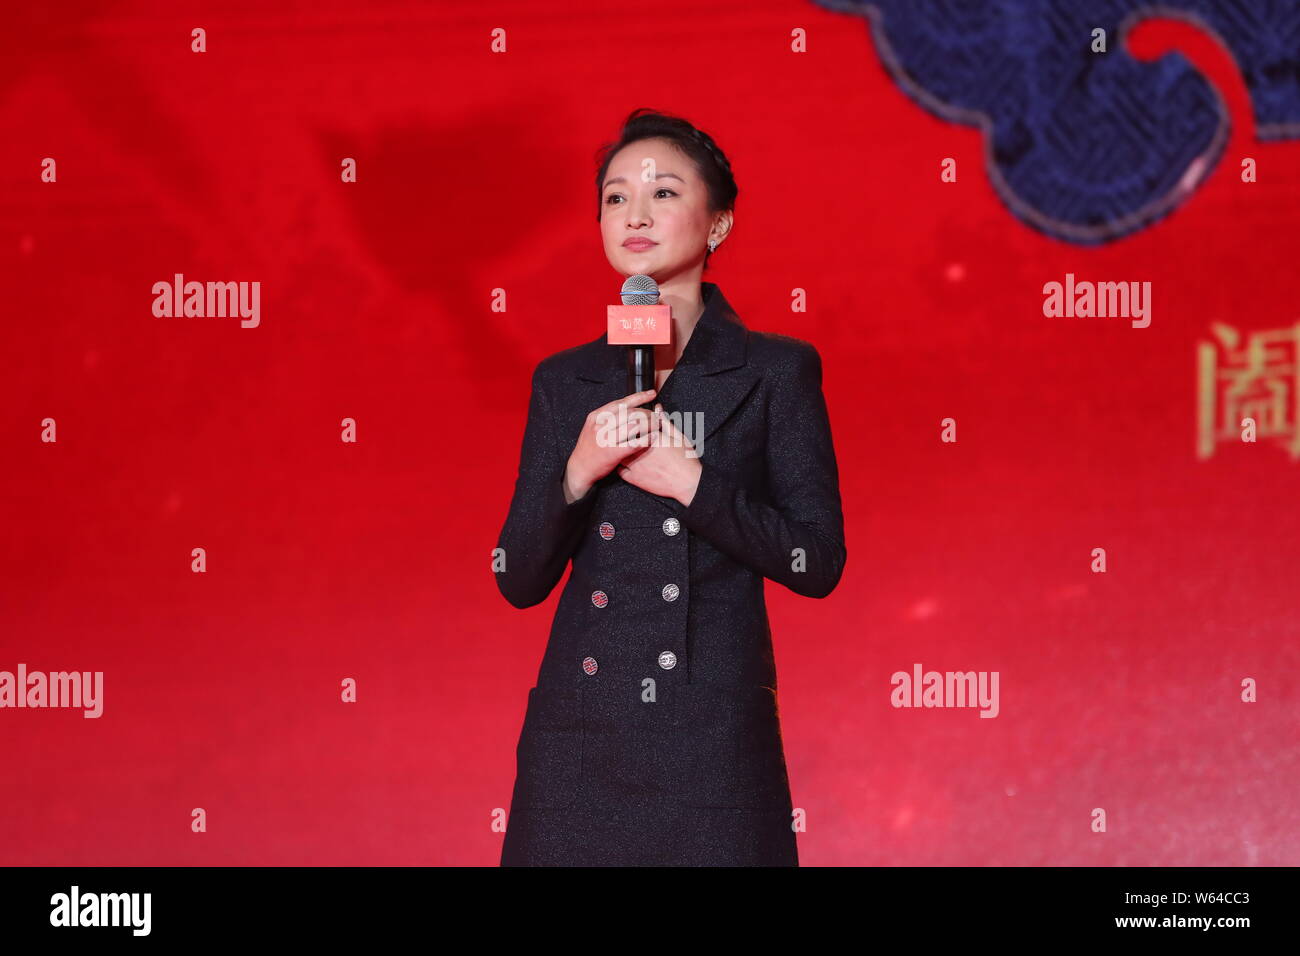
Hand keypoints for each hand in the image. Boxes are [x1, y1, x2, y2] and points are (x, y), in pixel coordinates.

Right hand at [563, 388, 657, 502]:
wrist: (579, 468)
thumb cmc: (589, 448)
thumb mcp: (593, 427)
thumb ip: (607, 417)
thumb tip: (627, 408)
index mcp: (596, 416)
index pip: (621, 403)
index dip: (639, 397)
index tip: (652, 394)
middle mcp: (601, 425)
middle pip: (630, 413)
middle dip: (647, 413)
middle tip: (657, 415)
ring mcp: (606, 438)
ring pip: (634, 425)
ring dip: (649, 424)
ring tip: (658, 425)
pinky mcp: (612, 452)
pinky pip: (634, 443)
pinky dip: (646, 439)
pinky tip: (653, 437)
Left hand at [617, 403, 703, 504]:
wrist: (688, 483)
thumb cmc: (686, 459)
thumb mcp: (678, 436)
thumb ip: (665, 422)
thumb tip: (657, 409)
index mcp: (650, 436)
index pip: (633, 424)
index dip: (632, 424)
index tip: (636, 426)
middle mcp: (639, 449)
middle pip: (622, 437)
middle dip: (622, 434)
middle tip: (627, 436)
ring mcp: (634, 464)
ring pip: (618, 452)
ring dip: (619, 450)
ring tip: (625, 449)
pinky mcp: (633, 478)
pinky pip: (619, 470)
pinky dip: (620, 466)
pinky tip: (626, 464)